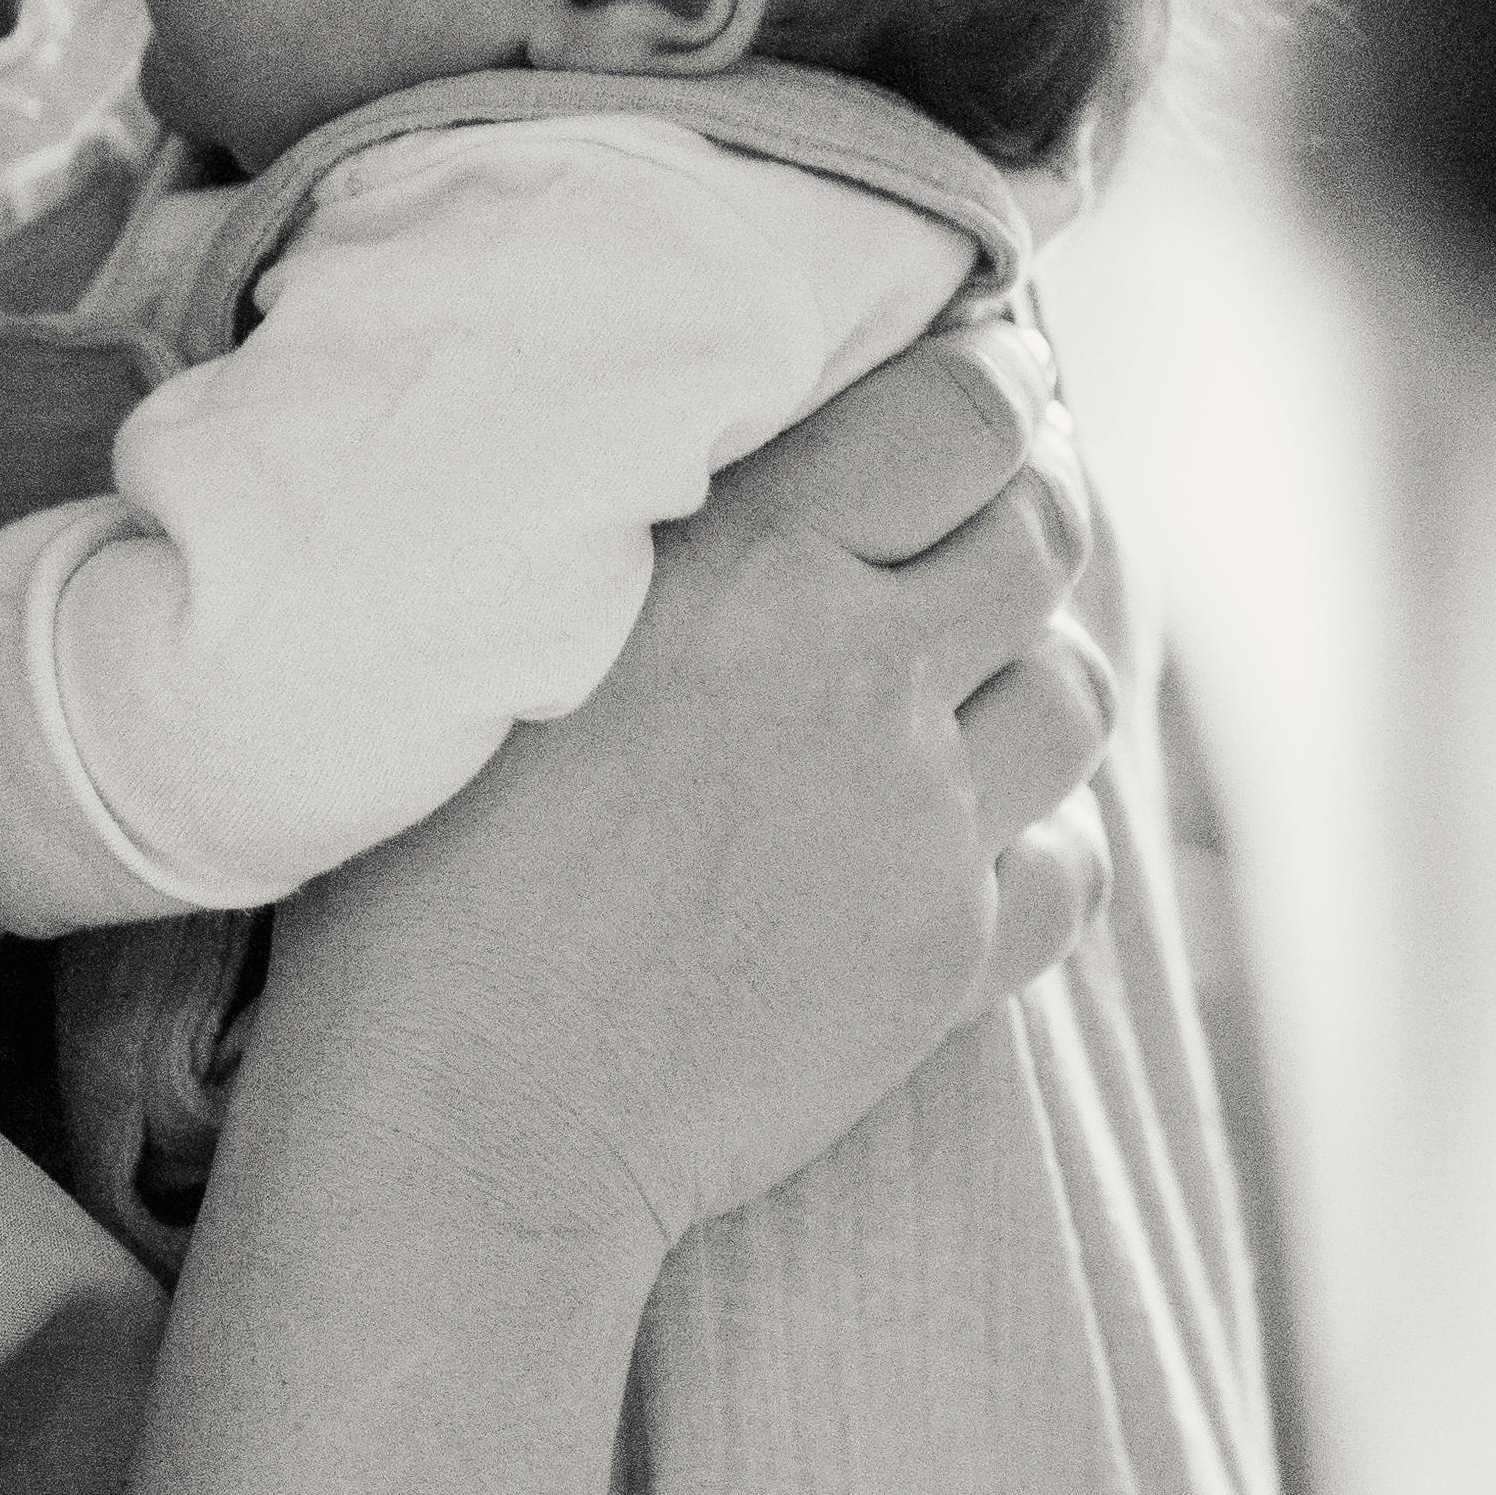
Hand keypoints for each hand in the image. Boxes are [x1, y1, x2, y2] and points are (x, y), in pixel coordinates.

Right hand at [265, 315, 1112, 1256]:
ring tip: (979, 665)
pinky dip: (1039, 835)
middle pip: (1042, 534)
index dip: (998, 383)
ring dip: (1040, 661)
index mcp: (747, 564)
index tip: (989, 381)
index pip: (962, 412)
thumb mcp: (509, 632)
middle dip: (1033, 500)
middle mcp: (861, 674)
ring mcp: (922, 827)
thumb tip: (734, 452)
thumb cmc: (420, 869)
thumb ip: (653, 539)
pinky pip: (1068, 863)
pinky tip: (966, 833)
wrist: (467, 1113)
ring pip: (1075, 693)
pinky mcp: (947, 963)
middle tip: (991, 502)